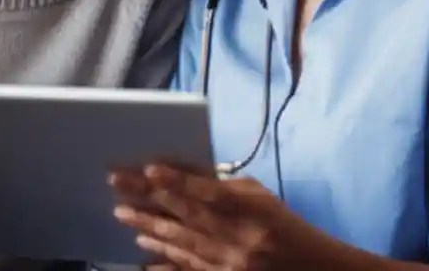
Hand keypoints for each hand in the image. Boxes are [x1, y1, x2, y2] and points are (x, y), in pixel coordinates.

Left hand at [109, 165, 334, 270]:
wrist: (311, 270)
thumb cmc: (284, 226)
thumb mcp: (262, 198)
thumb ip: (225, 188)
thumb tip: (184, 176)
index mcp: (252, 210)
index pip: (208, 193)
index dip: (178, 181)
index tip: (149, 169)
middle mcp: (239, 239)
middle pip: (186, 216)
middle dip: (149, 200)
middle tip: (117, 185)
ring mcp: (230, 265)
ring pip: (181, 244)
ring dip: (150, 229)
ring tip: (123, 213)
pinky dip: (165, 264)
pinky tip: (145, 258)